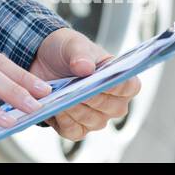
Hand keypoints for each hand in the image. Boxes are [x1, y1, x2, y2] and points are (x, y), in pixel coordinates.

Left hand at [27, 27, 140, 141]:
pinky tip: (55, 106)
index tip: (100, 79)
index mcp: (119, 79)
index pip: (129, 87)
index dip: (117, 85)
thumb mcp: (72, 44)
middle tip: (73, 87)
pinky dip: (63, 119)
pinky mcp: (77, 128)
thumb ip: (80, 54)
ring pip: (91, 120)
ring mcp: (97, 118)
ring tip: (59, 94)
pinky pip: (73, 131)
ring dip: (73, 107)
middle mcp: (113, 103)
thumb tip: (85, 68)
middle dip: (90, 96)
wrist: (44, 61)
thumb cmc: (68, 52)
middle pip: (110, 107)